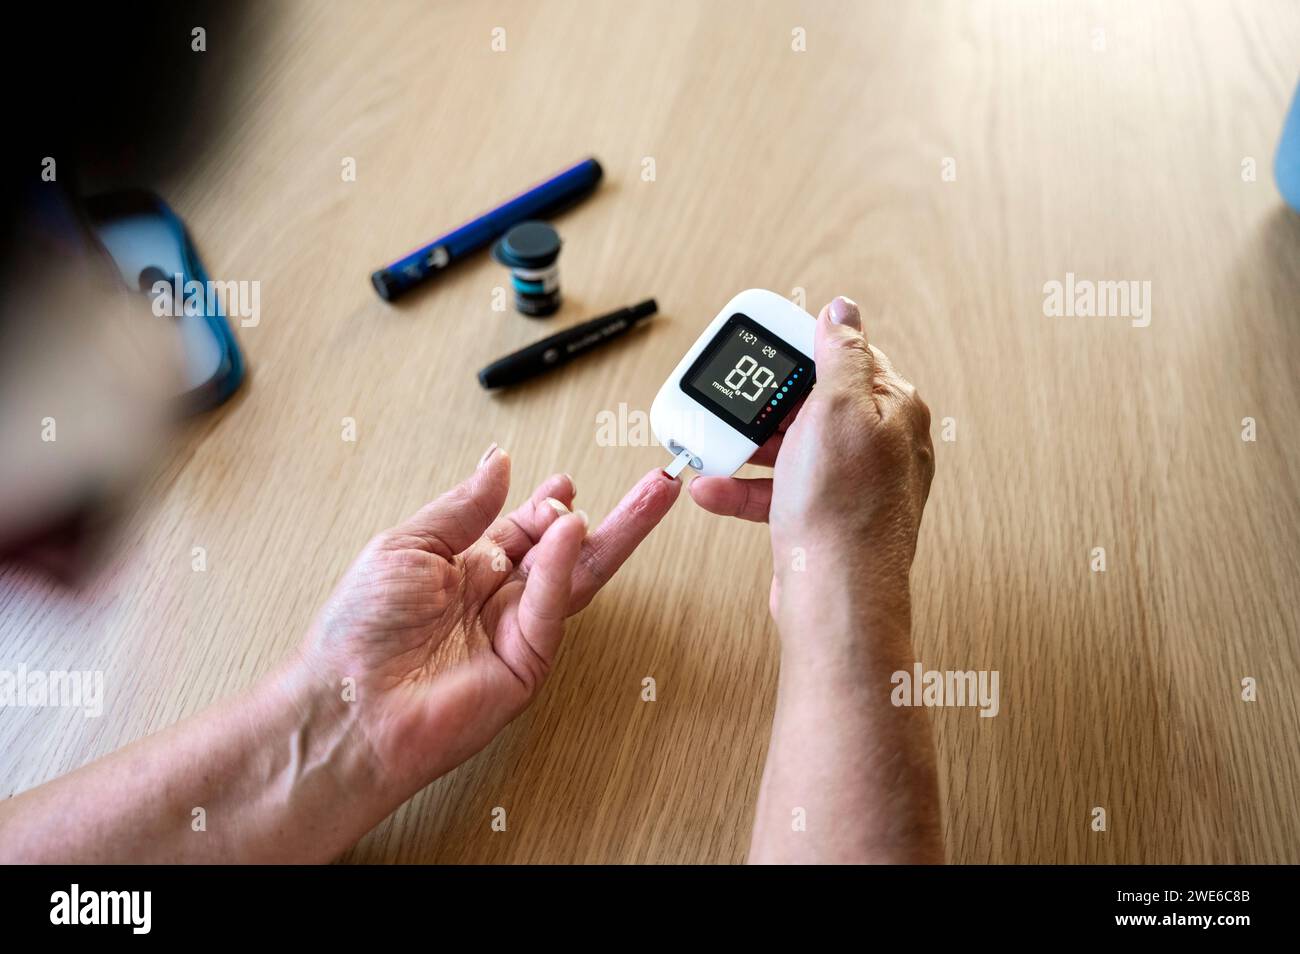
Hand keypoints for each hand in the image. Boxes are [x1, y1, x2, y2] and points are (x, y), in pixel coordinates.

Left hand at [301, 447, 679, 794]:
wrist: (346, 708)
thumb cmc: (356, 633)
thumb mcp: (408, 544)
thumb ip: (462, 508)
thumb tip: (497, 464)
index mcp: (462, 569)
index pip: (522, 529)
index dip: (548, 504)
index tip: (567, 480)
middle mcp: (494, 600)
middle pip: (565, 549)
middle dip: (612, 516)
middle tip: (654, 485)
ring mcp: (514, 632)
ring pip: (577, 575)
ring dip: (617, 535)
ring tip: (652, 497)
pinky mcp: (526, 663)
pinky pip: (550, 604)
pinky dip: (561, 565)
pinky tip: (572, 531)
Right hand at [688, 296, 933, 622]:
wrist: (834, 595)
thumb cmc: (842, 507)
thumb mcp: (838, 408)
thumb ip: (841, 354)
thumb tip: (844, 311)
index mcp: (893, 410)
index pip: (849, 359)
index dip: (803, 352)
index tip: (765, 351)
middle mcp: (880, 446)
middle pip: (814, 405)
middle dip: (766, 406)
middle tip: (733, 402)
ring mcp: (853, 487)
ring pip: (792, 451)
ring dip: (747, 448)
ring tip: (712, 444)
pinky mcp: (825, 520)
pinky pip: (780, 493)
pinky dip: (745, 489)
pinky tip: (713, 488)